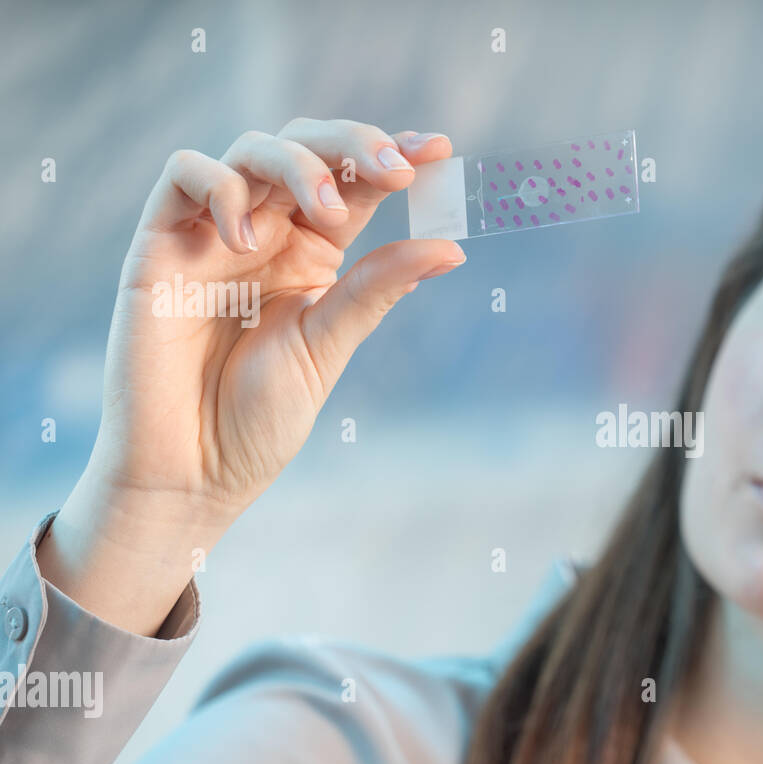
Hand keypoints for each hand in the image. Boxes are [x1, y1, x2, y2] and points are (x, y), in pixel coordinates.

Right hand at [40, 119, 463, 635]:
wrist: (191, 470)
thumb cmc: (259, 418)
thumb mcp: (329, 344)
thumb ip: (377, 288)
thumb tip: (453, 247)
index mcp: (313, 255)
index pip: (356, 185)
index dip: (393, 155)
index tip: (440, 148)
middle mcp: (266, 233)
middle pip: (307, 149)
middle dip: (353, 145)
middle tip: (394, 169)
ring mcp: (212, 234)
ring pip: (251, 150)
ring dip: (298, 164)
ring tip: (326, 211)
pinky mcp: (160, 244)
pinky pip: (182, 175)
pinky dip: (219, 186)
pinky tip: (248, 236)